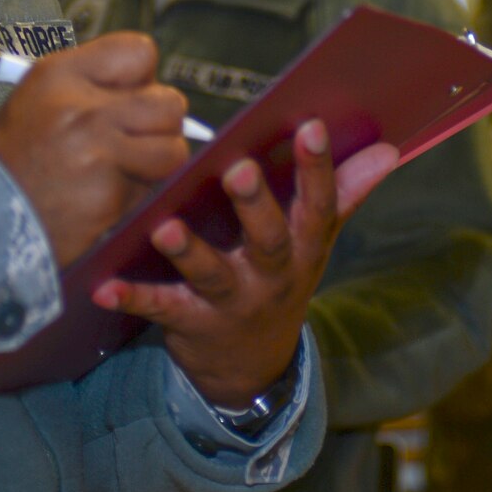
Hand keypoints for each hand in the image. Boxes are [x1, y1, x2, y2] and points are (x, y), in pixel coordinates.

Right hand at [0, 33, 190, 265]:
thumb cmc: (21, 152)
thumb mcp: (44, 94)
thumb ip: (98, 83)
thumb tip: (155, 88)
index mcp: (62, 75)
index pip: (140, 52)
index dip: (143, 77)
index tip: (129, 95)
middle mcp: (83, 110)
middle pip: (168, 103)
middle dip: (160, 122)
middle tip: (135, 136)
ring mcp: (98, 155)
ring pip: (173, 148)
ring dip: (158, 160)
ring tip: (126, 166)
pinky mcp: (109, 197)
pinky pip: (151, 188)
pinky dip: (136, 192)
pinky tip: (106, 193)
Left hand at [91, 119, 399, 406]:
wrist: (251, 367)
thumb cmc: (282, 278)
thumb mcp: (317, 242)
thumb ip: (346, 192)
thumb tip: (389, 148)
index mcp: (305, 249)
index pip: (318, 205)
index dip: (317, 167)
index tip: (310, 124)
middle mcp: (273, 276)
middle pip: (268, 239)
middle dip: (254, 204)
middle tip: (236, 167)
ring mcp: (232, 303)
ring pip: (212, 275)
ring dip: (188, 251)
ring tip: (163, 225)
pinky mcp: (190, 324)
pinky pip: (160, 310)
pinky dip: (132, 298)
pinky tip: (102, 286)